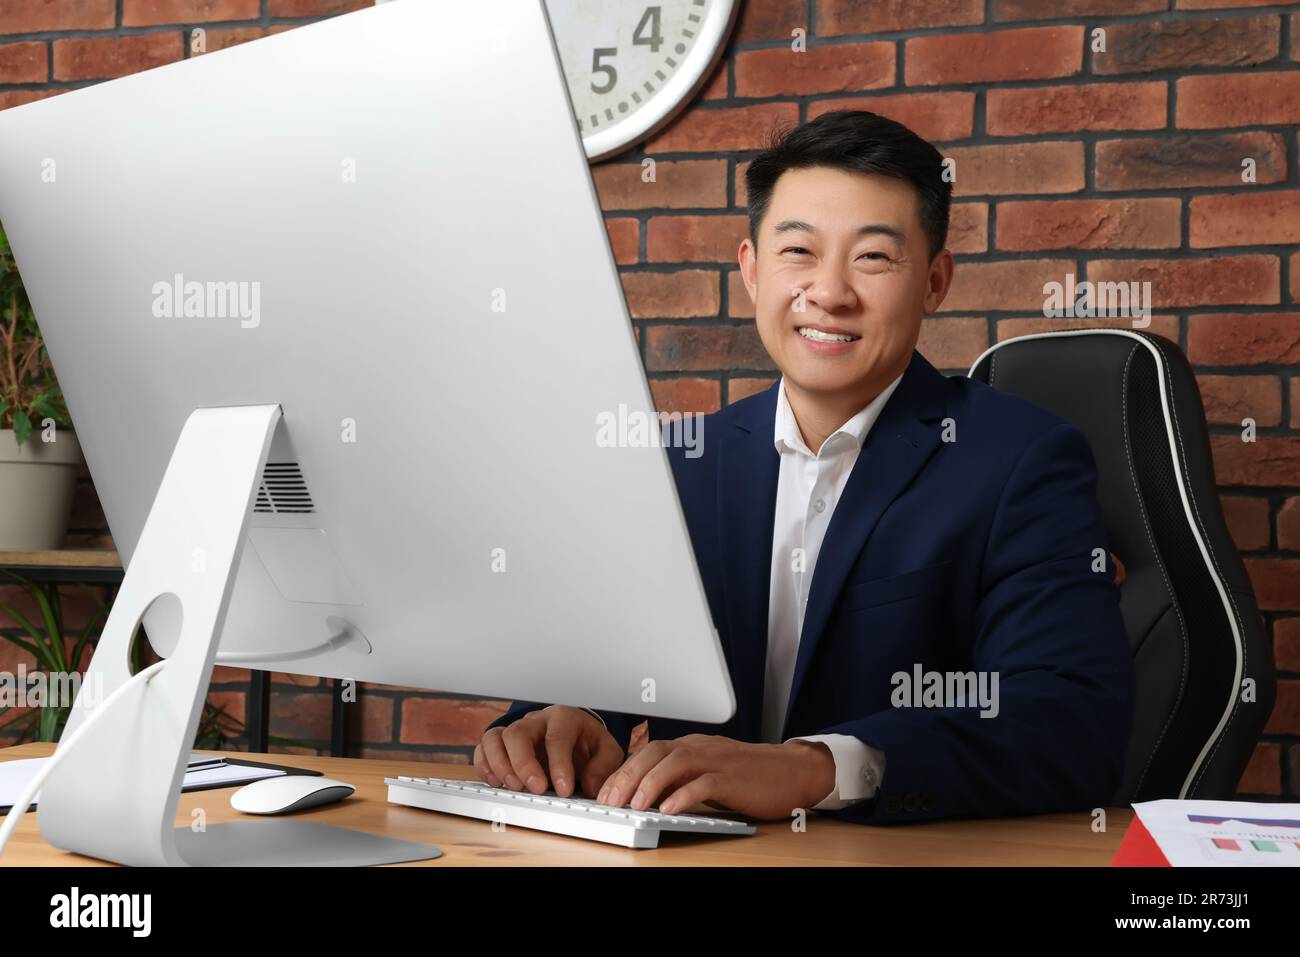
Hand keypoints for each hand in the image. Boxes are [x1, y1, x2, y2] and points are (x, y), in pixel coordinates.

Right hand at [474, 705, 623, 798]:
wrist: (575, 736)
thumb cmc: (588, 743)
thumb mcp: (606, 752)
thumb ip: (602, 767)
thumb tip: (590, 786)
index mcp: (565, 718)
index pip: (557, 737)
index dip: (559, 764)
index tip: (564, 790)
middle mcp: (537, 720)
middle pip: (519, 733)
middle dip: (524, 763)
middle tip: (535, 789)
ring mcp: (516, 729)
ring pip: (495, 737)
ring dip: (500, 764)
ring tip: (514, 787)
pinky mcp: (502, 742)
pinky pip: (484, 748)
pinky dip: (485, 766)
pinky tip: (497, 783)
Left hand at [595, 734, 835, 819]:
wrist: (792, 770)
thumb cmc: (750, 775)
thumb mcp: (709, 771)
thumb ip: (682, 777)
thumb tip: (648, 794)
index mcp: (692, 745)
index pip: (649, 751)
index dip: (623, 770)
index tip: (605, 792)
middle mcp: (701, 748)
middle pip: (655, 753)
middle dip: (628, 776)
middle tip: (610, 800)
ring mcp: (717, 761)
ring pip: (675, 764)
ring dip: (649, 784)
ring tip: (633, 806)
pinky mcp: (733, 778)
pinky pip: (704, 783)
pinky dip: (684, 795)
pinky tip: (668, 809)